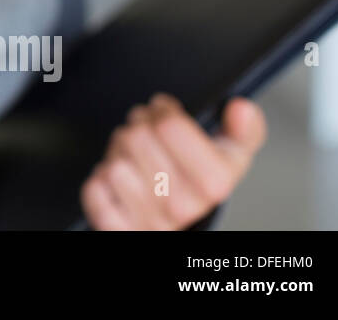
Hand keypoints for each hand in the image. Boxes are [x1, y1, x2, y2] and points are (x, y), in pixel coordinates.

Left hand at [81, 92, 266, 229]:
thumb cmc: (200, 183)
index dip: (163, 110)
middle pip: (136, 137)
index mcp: (213, 184)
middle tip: (146, 132)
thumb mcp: (230, 156)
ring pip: (114, 162)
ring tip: (135, 158)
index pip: (168, 125)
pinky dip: (101, 178)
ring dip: (118, 153)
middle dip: (138, 126)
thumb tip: (242, 108)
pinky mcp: (119, 229)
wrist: (180, 224)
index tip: (166, 112)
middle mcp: (183, 207)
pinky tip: (120, 181)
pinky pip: (94, 188)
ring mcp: (149, 222)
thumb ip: (243, 130)